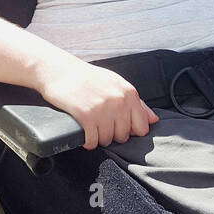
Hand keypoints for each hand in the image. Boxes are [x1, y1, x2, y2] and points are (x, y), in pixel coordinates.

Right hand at [36, 53, 158, 149]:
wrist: (60, 71)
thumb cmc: (88, 78)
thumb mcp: (116, 84)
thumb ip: (136, 103)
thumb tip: (153, 119)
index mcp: (129, 93)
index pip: (141, 127)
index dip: (130, 130)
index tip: (119, 126)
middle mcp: (118, 101)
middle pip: (123, 136)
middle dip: (112, 134)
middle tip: (101, 124)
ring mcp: (102, 109)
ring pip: (107, 140)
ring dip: (98, 137)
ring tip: (91, 126)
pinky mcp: (86, 117)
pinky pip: (92, 141)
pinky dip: (88, 142)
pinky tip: (84, 133)